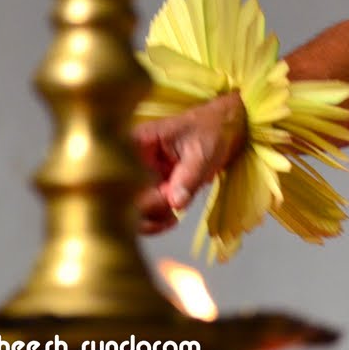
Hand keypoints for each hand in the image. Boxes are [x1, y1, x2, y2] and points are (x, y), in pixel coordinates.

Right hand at [132, 91, 245, 234]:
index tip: (165, 197)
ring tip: (173, 217)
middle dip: (148, 209)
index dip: (140, 193)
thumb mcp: (202, 151)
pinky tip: (172, 219)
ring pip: (132, 209)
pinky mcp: (152, 188)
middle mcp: (132, 161)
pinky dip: (157, 220)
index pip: (123, 175)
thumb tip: (175, 203)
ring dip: (152, 219)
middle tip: (172, 209)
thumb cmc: (211, 129)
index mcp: (137, 143)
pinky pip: (146, 211)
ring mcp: (141, 177)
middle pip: (123, 197)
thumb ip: (188, 177)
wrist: (225, 129)